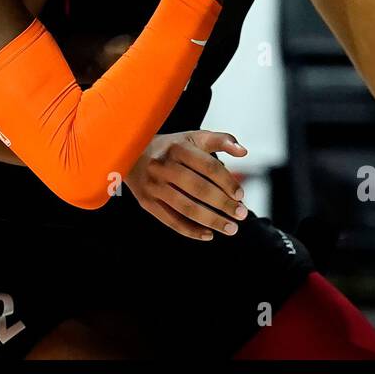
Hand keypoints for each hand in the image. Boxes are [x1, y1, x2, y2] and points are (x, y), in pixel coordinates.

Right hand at [126, 131, 248, 239]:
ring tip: (230, 228)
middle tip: (241, 215)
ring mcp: (153, 185)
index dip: (226, 182)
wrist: (131, 154)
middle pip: (198, 188)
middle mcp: (163, 166)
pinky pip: (170, 220)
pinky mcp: (146, 202)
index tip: (240, 195)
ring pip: (185, 207)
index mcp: (178, 148)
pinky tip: (208, 235)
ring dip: (211, 220)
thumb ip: (220, 140)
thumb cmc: (170, 148)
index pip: (208, 166)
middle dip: (222, 204)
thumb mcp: (192, 138)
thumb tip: (243, 151)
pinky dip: (190, 230)